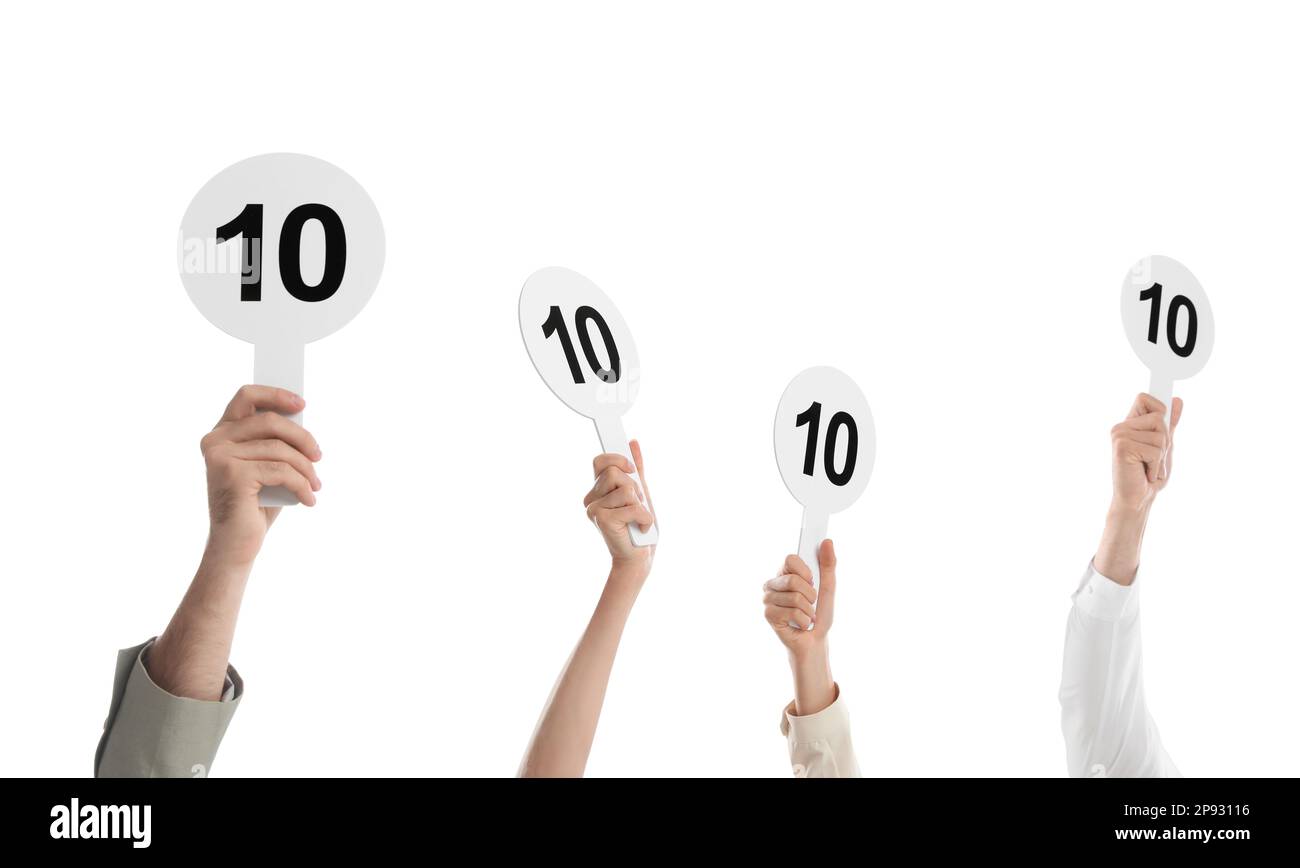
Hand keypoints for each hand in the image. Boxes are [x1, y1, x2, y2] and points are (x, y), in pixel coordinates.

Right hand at [200, 385, 321, 566]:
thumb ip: (276, 441)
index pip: (246, 396)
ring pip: (280, 448)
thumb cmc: (255, 504)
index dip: (275, 394)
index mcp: (221, 433)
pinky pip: (281, 470)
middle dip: (302, 438)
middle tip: (319, 456)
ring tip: (315, 484)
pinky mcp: (232, 474)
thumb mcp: (268, 467)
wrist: (236, 545)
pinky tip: (309, 499)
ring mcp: (220, 457)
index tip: (301, 403)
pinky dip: (302, 485)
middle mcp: (215, 441)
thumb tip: (302, 420)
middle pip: (270, 421)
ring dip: (306, 468)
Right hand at [583, 439, 654, 574]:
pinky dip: (644, 517)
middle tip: (636, 505)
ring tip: (636, 518)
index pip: (601, 461)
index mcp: (598, 489)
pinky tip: (639, 527)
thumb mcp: (640, 491)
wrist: (640, 555)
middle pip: (615, 472)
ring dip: (640, 504)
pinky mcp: (602, 520)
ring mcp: (594, 509)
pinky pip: (632, 506)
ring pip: (625, 489)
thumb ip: (635, 468)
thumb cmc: (639, 525)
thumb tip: (632, 442)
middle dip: (634, 488)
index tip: (631, 468)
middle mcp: (592, 498)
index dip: (616, 459)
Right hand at [764, 540, 836, 656]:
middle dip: (810, 594)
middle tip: (811, 603)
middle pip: (793, 579)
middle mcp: (773, 584)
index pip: (790, 559)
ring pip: (795, 598)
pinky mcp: (768, 614)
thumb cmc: (820, 614)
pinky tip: (801, 624)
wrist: (815, 641)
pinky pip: (793, 612)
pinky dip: (804, 620)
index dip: (804, 570)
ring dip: (809, 610)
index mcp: (785, 573)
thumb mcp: (828, 587)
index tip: (812, 580)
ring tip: (806, 615)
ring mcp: (768, 599)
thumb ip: (828, 564)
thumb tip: (827, 541)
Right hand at [1094, 394, 1184, 584]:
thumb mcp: (1164, 447)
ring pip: (1161, 434)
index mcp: (1130, 423)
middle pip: (1161, 417)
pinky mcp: (1121, 446)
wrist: (1137, 500)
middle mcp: (1122, 426)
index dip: (1157, 400)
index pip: (1145, 398)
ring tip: (1148, 467)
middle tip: (1153, 458)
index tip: (1163, 373)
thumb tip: (1177, 400)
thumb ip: (1169, 425)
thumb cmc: (1147, 475)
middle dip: (1166, 440)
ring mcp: (1119, 435)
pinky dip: (1155, 464)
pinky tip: (1143, 472)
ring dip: (1161, 456)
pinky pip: (1155, 448)